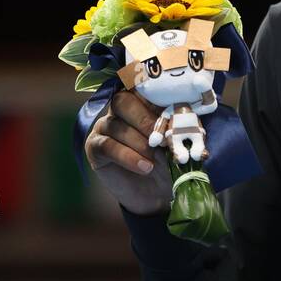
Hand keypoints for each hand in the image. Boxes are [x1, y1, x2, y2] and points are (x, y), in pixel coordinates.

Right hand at [84, 90, 172, 215]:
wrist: (155, 193)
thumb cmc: (167, 162)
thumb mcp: (177, 145)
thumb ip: (177, 130)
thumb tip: (186, 122)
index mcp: (141, 101)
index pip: (140, 88)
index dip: (153, 95)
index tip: (171, 108)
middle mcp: (119, 110)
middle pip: (123, 101)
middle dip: (144, 119)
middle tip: (161, 139)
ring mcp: (105, 126)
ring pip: (116, 125)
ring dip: (139, 143)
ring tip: (155, 160)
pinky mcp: (94, 147)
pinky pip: (107, 146)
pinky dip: (127, 157)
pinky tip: (144, 167)